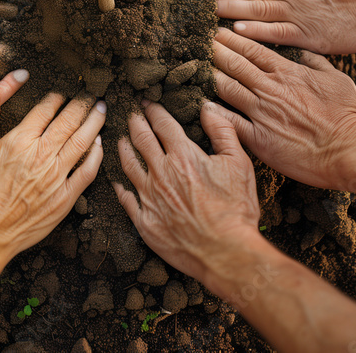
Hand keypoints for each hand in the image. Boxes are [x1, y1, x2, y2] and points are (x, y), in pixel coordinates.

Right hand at [0, 92, 104, 260]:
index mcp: (19, 141)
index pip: (45, 110)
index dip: (56, 97)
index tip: (61, 92)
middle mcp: (41, 156)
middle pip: (69, 121)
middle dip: (81, 103)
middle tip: (89, 93)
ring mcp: (56, 178)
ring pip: (83, 141)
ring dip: (94, 122)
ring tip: (101, 109)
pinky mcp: (64, 198)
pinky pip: (87, 171)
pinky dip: (96, 155)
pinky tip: (99, 144)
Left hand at [113, 103, 258, 285]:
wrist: (226, 252)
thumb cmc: (236, 209)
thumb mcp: (239, 163)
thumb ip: (223, 132)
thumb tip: (208, 108)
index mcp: (183, 156)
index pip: (163, 124)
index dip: (153, 110)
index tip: (147, 102)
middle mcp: (161, 173)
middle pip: (140, 139)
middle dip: (134, 123)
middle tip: (130, 114)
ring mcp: (150, 197)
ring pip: (128, 166)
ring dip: (123, 149)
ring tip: (120, 141)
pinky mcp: (145, 221)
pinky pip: (126, 199)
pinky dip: (120, 187)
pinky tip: (117, 182)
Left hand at [211, 28, 355, 189]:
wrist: (350, 150)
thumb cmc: (348, 116)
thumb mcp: (338, 80)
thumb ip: (316, 63)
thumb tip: (304, 53)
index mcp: (288, 72)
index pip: (252, 49)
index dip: (232, 38)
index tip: (217, 31)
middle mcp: (270, 89)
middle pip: (234, 63)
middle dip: (214, 50)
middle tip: (196, 41)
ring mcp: (262, 113)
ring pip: (226, 88)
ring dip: (209, 76)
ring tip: (194, 67)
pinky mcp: (258, 138)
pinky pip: (228, 122)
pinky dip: (212, 113)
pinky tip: (200, 105)